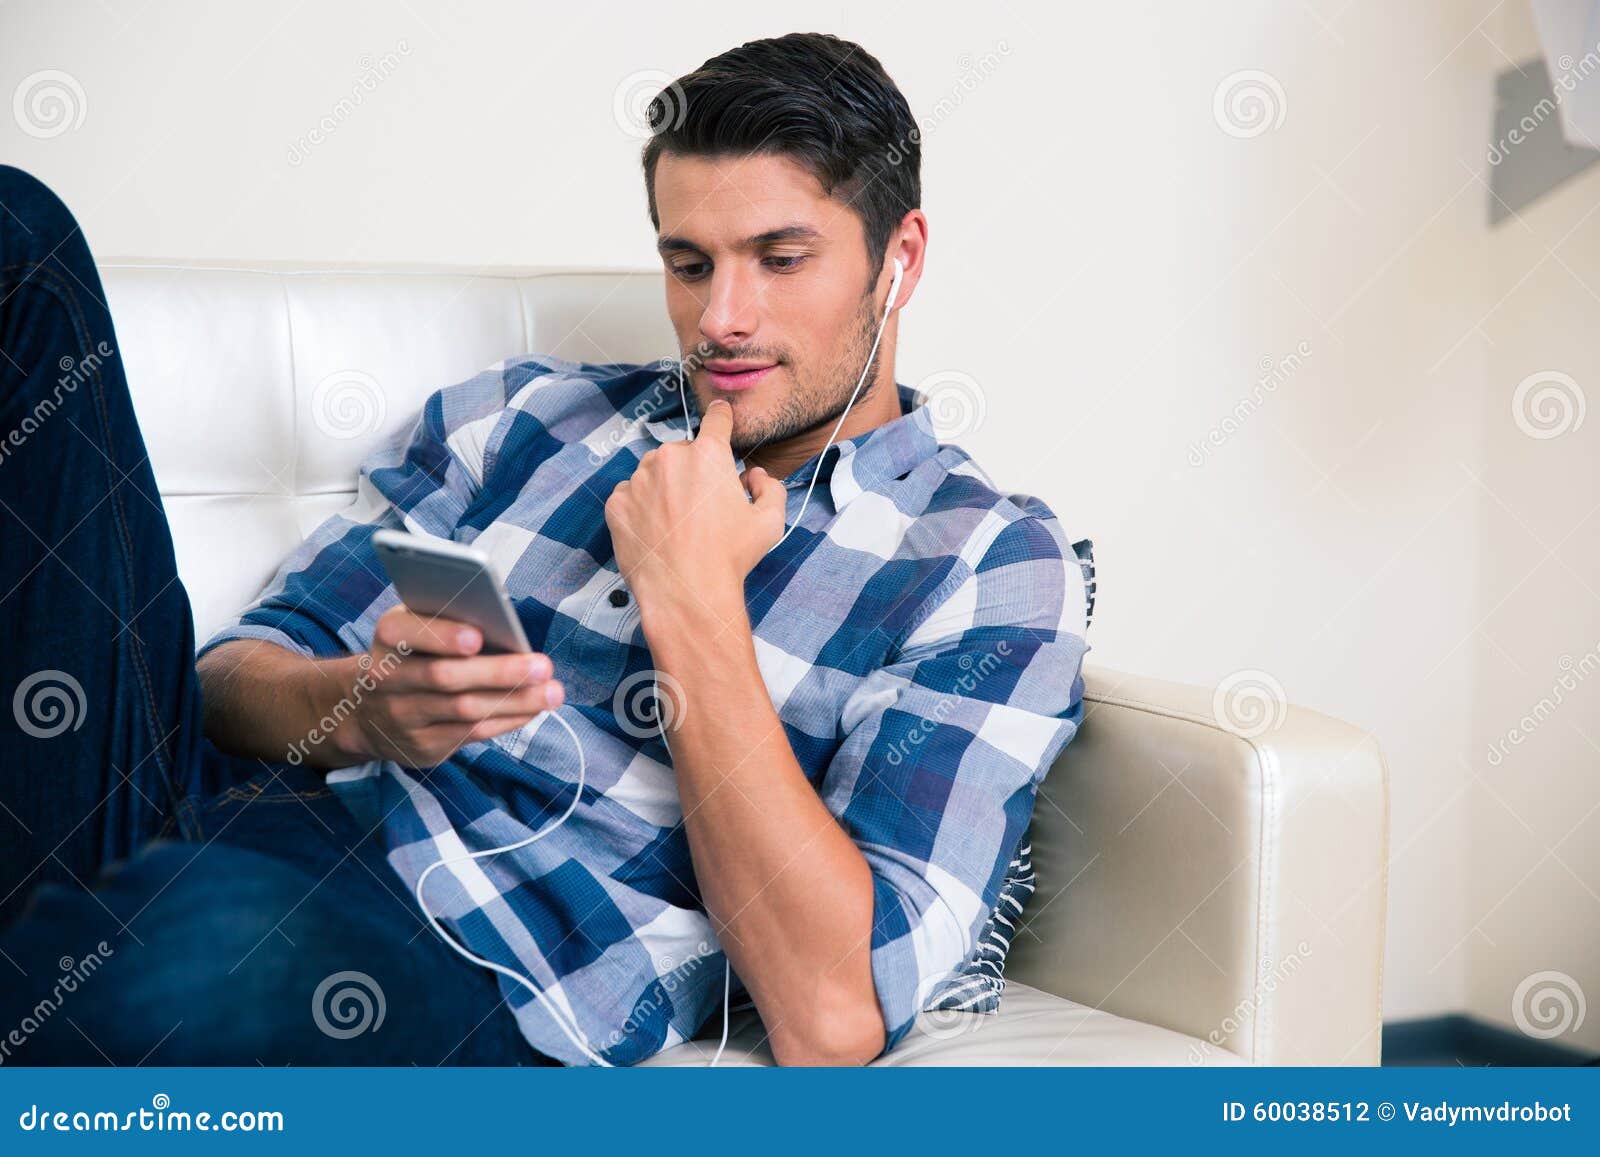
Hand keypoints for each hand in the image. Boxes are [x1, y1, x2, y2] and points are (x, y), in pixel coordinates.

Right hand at [335, 605, 562, 768]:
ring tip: (552, 693)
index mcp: (388, 636)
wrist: (368, 710)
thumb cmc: (414, 655)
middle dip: (498, 672)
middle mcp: (387, 678)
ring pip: (464, 710)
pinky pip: (470, 733)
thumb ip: (452, 623)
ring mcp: (402, 716)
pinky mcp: (421, 746)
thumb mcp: (420, 629)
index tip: (476, 638)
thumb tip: (509, 631)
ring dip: (515, 701)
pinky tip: (533, 709)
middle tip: (542, 666)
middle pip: (444, 676)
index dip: (440, 635)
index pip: (404, 632)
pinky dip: (506, 720)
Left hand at [603, 399, 784, 623]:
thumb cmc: (730, 558)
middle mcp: (669, 457)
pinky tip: (656, 532)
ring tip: (678, 523)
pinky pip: (630, 495)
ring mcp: (637, 479)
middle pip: (684, 452)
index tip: (720, 417)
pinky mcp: (616, 503)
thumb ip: (770, 488)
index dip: (722, 418)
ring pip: (654, 472)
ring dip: (665, 487)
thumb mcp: (769, 522)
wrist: (686, 594)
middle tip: (703, 507)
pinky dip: (641, 507)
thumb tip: (754, 477)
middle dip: (694, 471)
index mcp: (708, 454)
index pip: (717, 420)